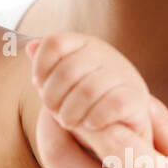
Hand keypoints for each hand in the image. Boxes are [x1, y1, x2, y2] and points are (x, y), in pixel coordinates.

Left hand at [26, 34, 151, 139]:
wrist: (122, 119)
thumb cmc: (83, 97)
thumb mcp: (62, 79)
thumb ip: (45, 64)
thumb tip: (30, 47)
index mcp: (83, 44)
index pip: (55, 43)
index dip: (40, 65)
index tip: (37, 83)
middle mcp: (104, 54)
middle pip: (67, 71)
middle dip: (52, 96)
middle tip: (53, 111)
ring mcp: (123, 74)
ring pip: (88, 91)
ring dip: (70, 112)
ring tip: (67, 122)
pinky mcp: (137, 97)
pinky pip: (112, 105)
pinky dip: (95, 118)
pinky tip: (89, 124)